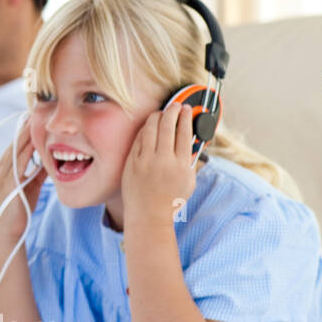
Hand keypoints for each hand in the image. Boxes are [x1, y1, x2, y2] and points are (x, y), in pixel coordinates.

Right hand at [0, 114, 46, 240]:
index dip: (27, 127)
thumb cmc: (19, 208)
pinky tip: (36, 141)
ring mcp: (3, 174)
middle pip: (15, 140)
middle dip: (27, 124)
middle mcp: (1, 166)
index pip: (17, 141)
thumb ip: (38, 171)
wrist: (8, 231)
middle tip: (40, 107)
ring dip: (26, 133)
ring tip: (38, 118)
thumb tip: (49, 159)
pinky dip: (27, 150)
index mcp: (5, 166)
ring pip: (15, 148)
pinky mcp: (8, 183)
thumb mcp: (30, 185)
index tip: (39, 113)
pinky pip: (18, 162)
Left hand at [121, 102, 197, 228]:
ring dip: (157, 116)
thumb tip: (190, 140)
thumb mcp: (188, 181)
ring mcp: (145, 161)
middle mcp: (163, 161)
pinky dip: (144, 129)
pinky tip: (149, 125)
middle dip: (173, 111)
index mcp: (181, 165)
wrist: (148, 216)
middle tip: (176, 106)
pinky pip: (138, 139)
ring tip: (162, 112)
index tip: (187, 110)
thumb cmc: (170, 200)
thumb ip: (190, 160)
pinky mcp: (131, 163)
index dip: (186, 117)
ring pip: (150, 129)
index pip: (185, 133)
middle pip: (168, 126)